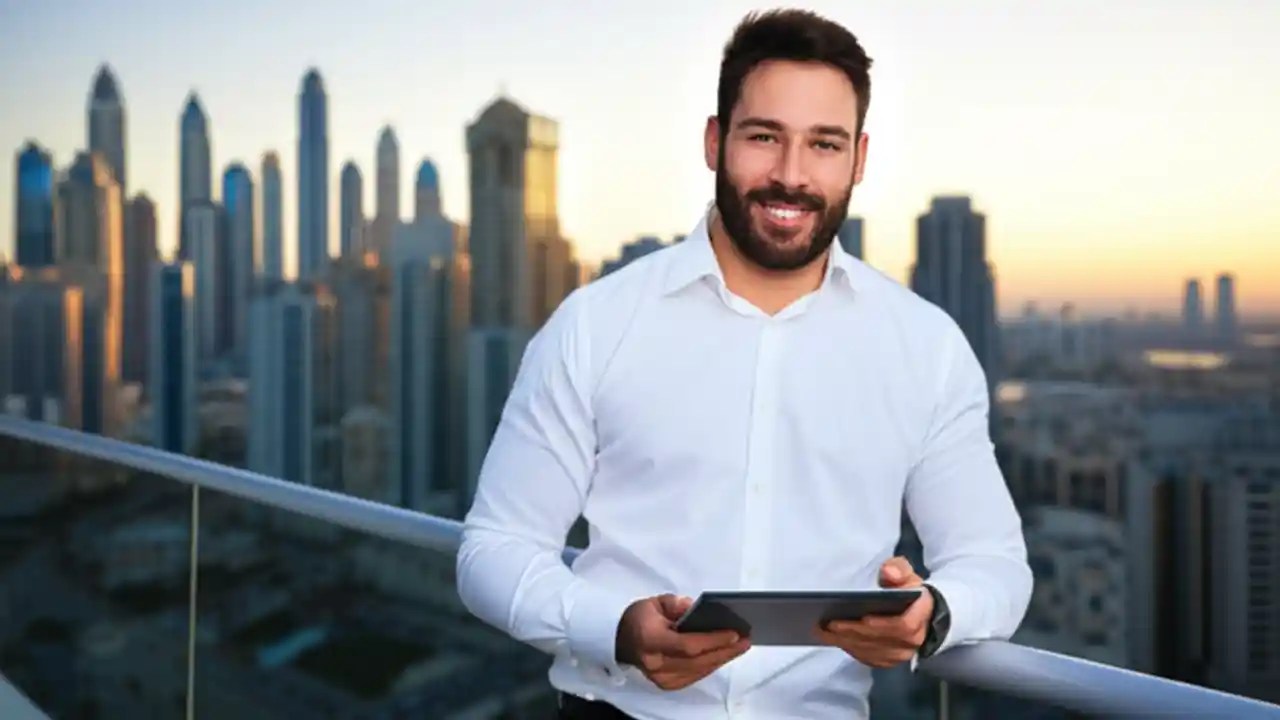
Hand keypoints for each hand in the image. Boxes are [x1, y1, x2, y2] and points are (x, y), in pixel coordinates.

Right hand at [615, 593, 750, 690]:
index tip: (734, 633)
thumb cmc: (639, 618)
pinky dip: (711, 665)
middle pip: (698, 661)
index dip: (712, 640)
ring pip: (699, 670)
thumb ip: (677, 605)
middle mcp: (655, 663)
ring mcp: (661, 678)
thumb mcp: (655, 603)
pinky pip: (696, 675)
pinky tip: (724, 655)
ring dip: (722, 658)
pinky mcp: (667, 684)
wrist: (620, 640)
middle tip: (745, 640)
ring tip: (741, 646)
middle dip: (724, 650)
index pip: (687, 644)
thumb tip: (696, 609)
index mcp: (650, 640)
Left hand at [813, 556, 932, 667]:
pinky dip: (850, 649)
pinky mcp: (889, 659)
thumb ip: (897, 569)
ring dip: (847, 642)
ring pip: (874, 652)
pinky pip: (869, 658)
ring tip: (824, 631)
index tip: (863, 618)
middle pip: (883, 641)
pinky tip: (833, 639)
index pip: (905, 625)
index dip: (883, 624)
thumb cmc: (906, 589)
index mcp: (922, 614)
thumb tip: (888, 572)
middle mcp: (915, 639)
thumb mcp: (905, 572)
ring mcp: (902, 653)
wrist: (917, 609)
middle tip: (829, 624)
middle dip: (855, 632)